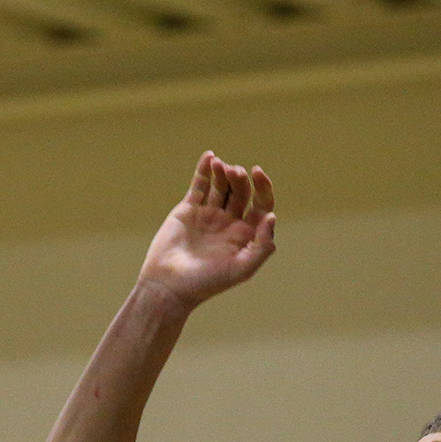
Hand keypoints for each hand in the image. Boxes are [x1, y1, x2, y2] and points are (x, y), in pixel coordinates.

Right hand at [137, 152, 275, 308]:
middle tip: (235, 172)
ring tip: (221, 165)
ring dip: (223, 172)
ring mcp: (209, 214)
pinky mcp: (188, 209)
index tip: (257, 173)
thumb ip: (262, 246)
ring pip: (221, 186)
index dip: (263, 187)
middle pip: (241, 192)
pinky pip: (199, 186)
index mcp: (246, 234)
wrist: (169, 285)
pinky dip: (204, 170)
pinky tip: (209, 156)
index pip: (261, 204)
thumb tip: (271, 217)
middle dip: (240, 179)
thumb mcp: (242, 269)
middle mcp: (230, 222)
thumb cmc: (206, 282)